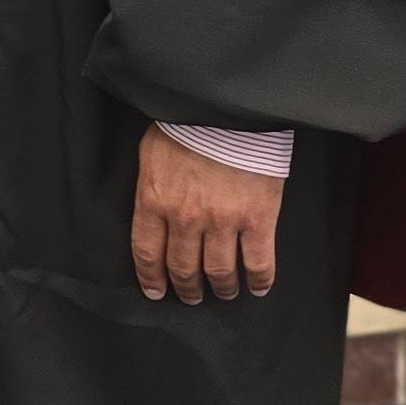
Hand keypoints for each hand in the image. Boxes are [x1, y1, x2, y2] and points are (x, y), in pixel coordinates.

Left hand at [130, 124, 281, 303]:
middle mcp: (185, 218)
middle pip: (183, 267)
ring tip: (223, 292)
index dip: (151, 277)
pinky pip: (258, 263)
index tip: (156, 291)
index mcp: (154, 199)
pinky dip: (258, 280)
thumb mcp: (152, 152)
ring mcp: (222, 222)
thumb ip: (152, 186)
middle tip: (191, 295)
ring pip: (219, 272)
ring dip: (221, 288)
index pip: (147, 252)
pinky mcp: (257, 220)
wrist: (225, 108)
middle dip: (186, 287)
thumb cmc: (185, 124)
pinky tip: (257, 287)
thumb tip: (153, 207)